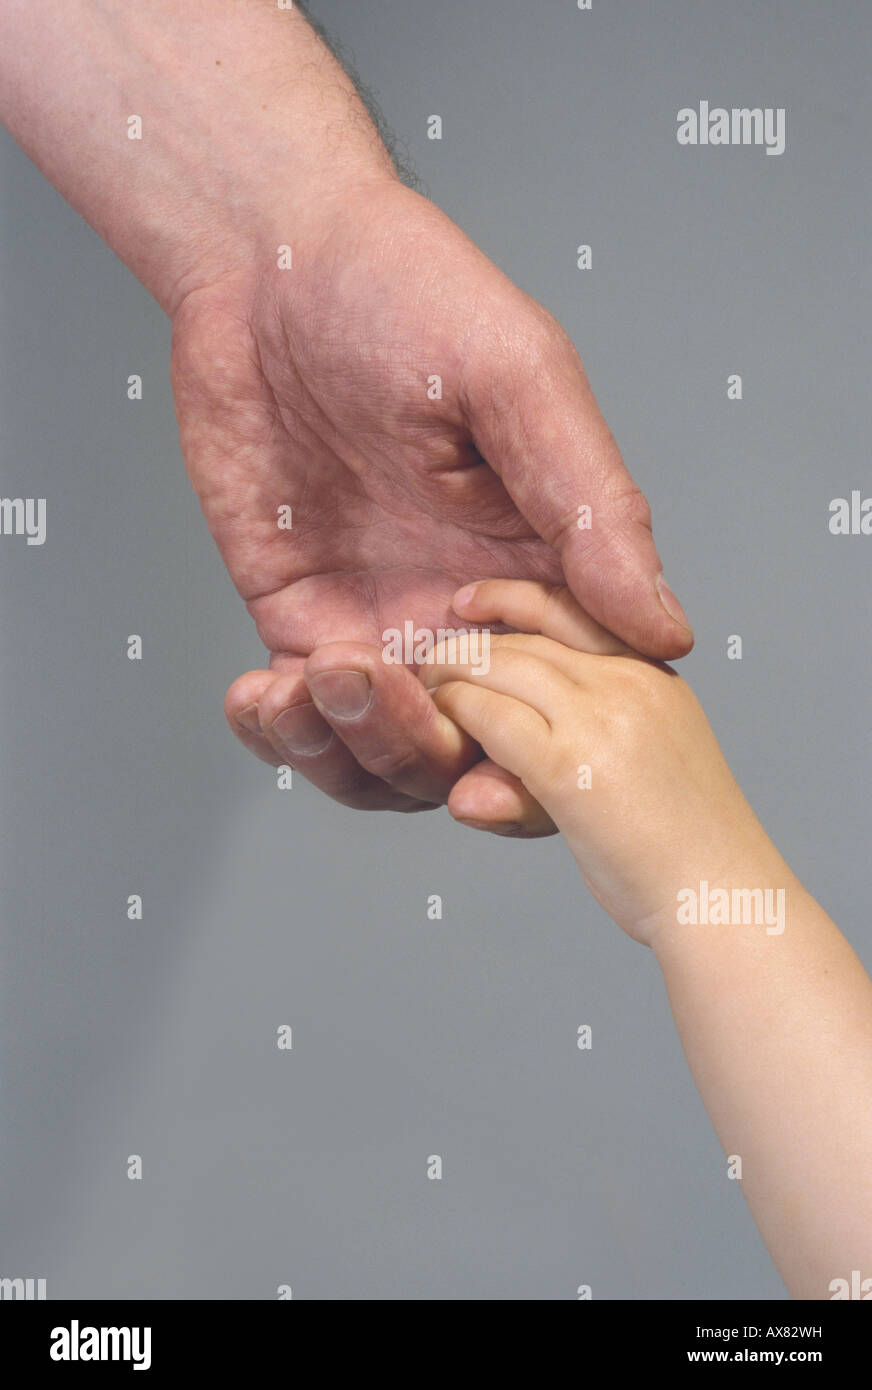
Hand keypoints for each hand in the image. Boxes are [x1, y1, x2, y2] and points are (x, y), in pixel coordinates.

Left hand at [171, 179, 691, 833]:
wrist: (271, 263)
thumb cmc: (408, 291)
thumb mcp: (519, 380)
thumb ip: (590, 506)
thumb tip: (665, 627)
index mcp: (545, 566)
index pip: (572, 701)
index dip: (539, 753)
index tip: (488, 751)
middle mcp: (471, 607)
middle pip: (474, 752)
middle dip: (422, 756)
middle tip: (373, 683)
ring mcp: (384, 619)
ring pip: (384, 757)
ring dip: (346, 754)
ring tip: (311, 680)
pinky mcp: (300, 616)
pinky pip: (301, 718)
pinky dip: (282, 735)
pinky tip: (262, 694)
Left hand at [422, 579, 760, 940]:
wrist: (724, 898)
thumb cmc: (685, 850)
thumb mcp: (655, 765)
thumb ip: (598, 735)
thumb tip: (540, 726)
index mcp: (655, 676)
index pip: (575, 610)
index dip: (515, 598)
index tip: (470, 603)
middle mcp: (632, 682)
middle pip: (529, 640)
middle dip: (470, 647)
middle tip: (430, 663)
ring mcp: (604, 718)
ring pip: (502, 669)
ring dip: (452, 676)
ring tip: (426, 691)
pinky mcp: (571, 766)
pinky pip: (493, 718)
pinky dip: (457, 714)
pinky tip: (440, 725)